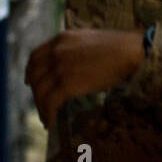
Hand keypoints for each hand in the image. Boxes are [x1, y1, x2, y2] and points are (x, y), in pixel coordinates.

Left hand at [25, 28, 144, 128]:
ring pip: (40, 91)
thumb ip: (74, 49)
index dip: (30, 71)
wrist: (130, 51)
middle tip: (40, 103)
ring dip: (40, 106)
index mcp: (61, 39)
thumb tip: (71, 64)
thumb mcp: (88, 39)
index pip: (35, 56)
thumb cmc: (118, 46)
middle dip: (35, 92)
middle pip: (35, 75)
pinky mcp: (67, 84)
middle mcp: (56, 52)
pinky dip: (47, 114)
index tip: (31, 82)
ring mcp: (60, 68)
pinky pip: (50, 103)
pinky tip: (50, 122)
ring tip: (46, 117)